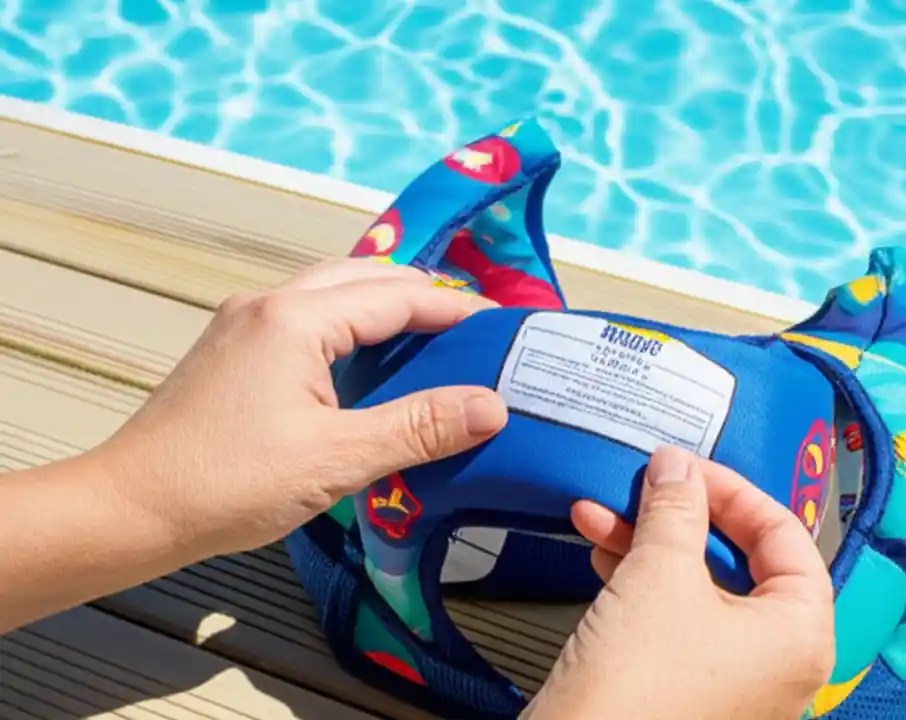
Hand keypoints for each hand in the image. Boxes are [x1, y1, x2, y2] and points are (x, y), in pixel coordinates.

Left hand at [92, 258, 508, 560]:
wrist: (127, 509)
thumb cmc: (226, 484)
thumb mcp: (337, 458)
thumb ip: (419, 427)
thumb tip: (492, 406)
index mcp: (296, 319)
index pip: (398, 295)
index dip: (457, 308)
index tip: (503, 329)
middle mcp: (268, 305)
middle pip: (364, 277)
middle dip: (424, 295)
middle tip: (472, 331)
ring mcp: (244, 324)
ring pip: (333, 293)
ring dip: (385, 308)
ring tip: (433, 344)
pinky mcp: (232, 350)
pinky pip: (308, 318)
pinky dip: (351, 327)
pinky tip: (371, 366)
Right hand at [524, 447, 835, 719]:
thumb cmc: (637, 692)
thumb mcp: (658, 575)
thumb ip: (675, 509)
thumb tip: (677, 467)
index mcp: (800, 633)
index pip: (785, 535)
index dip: (733, 491)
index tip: (687, 466)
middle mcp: (779, 662)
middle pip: (741, 560)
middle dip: (683, 516)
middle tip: (649, 484)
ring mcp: (734, 682)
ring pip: (700, 588)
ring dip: (650, 543)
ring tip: (601, 512)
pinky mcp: (689, 691)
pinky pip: (676, 620)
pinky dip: (642, 582)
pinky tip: (600, 550)